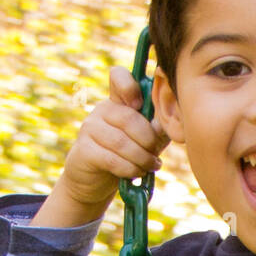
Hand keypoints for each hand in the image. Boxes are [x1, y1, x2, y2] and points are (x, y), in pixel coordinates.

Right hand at [62, 66, 170, 209]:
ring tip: (150, 166)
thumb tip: (171, 120)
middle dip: (148, 140)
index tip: (140, 104)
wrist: (97, 180)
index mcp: (119, 101)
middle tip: (155, 155)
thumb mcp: (148, 138)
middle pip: (128, 118)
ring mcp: (90, 128)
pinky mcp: (83, 150)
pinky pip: (112, 159)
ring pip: (121, 142)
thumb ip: (157, 127)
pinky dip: (130, 169)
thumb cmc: (129, 154)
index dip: (129, 85)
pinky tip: (138, 172)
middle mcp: (102, 110)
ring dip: (141, 158)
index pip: (118, 76)